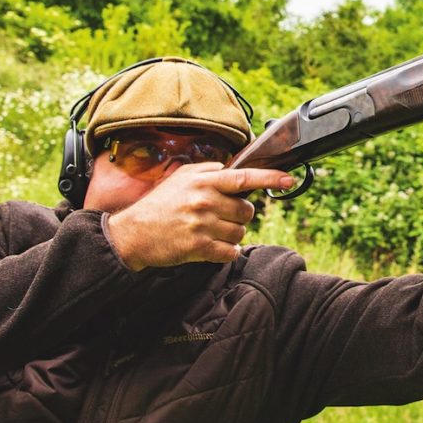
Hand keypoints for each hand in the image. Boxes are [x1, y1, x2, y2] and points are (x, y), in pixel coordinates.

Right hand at [102, 163, 295, 271]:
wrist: (134, 233)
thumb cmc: (161, 203)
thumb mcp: (183, 177)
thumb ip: (210, 171)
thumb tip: (236, 170)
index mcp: (204, 181)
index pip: (244, 178)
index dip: (270, 178)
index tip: (288, 180)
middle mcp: (205, 201)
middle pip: (247, 211)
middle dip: (239, 214)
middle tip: (220, 215)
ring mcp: (203, 225)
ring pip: (240, 232)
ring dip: (231, 233)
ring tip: (211, 229)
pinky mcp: (199, 248)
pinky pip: (230, 251)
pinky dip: (227, 251)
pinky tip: (213, 245)